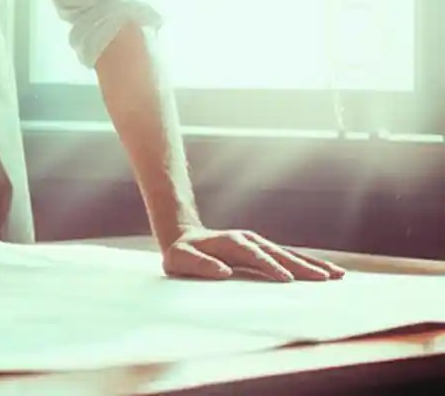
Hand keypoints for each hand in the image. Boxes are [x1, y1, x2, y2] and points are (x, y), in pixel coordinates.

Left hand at [162, 227, 345, 281]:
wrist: (184, 238)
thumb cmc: (182, 254)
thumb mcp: (181, 260)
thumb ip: (199, 265)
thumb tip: (222, 271)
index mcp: (231, 243)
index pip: (254, 256)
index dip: (270, 267)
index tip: (286, 279)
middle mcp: (249, 240)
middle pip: (280, 254)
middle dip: (303, 266)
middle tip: (326, 278)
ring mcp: (259, 244)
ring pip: (290, 254)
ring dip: (313, 265)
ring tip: (338, 276)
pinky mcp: (265, 250)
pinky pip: (290, 257)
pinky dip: (309, 264)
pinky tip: (328, 273)